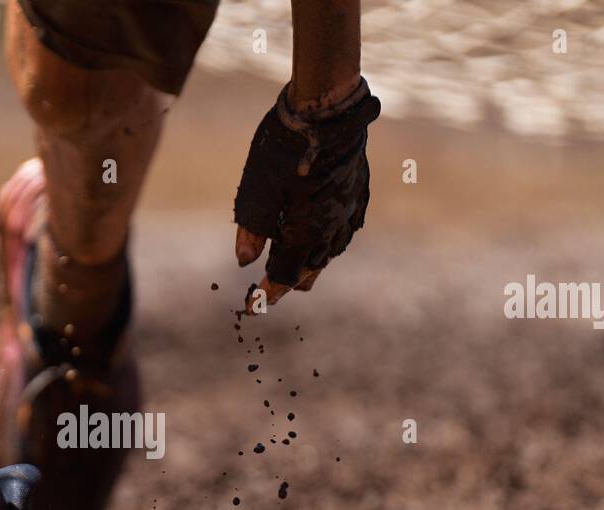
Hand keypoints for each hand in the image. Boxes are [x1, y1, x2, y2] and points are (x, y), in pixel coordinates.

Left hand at [234, 80, 379, 311]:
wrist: (328, 110)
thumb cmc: (285, 148)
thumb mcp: (257, 189)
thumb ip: (252, 229)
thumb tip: (244, 262)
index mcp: (306, 233)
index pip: (285, 276)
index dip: (268, 293)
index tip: (254, 304)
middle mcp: (332, 229)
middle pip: (309, 270)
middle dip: (289, 280)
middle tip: (268, 284)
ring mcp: (349, 211)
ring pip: (330, 253)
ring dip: (311, 261)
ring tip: (294, 262)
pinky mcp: (359, 193)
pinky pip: (347, 229)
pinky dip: (330, 239)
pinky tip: (324, 233)